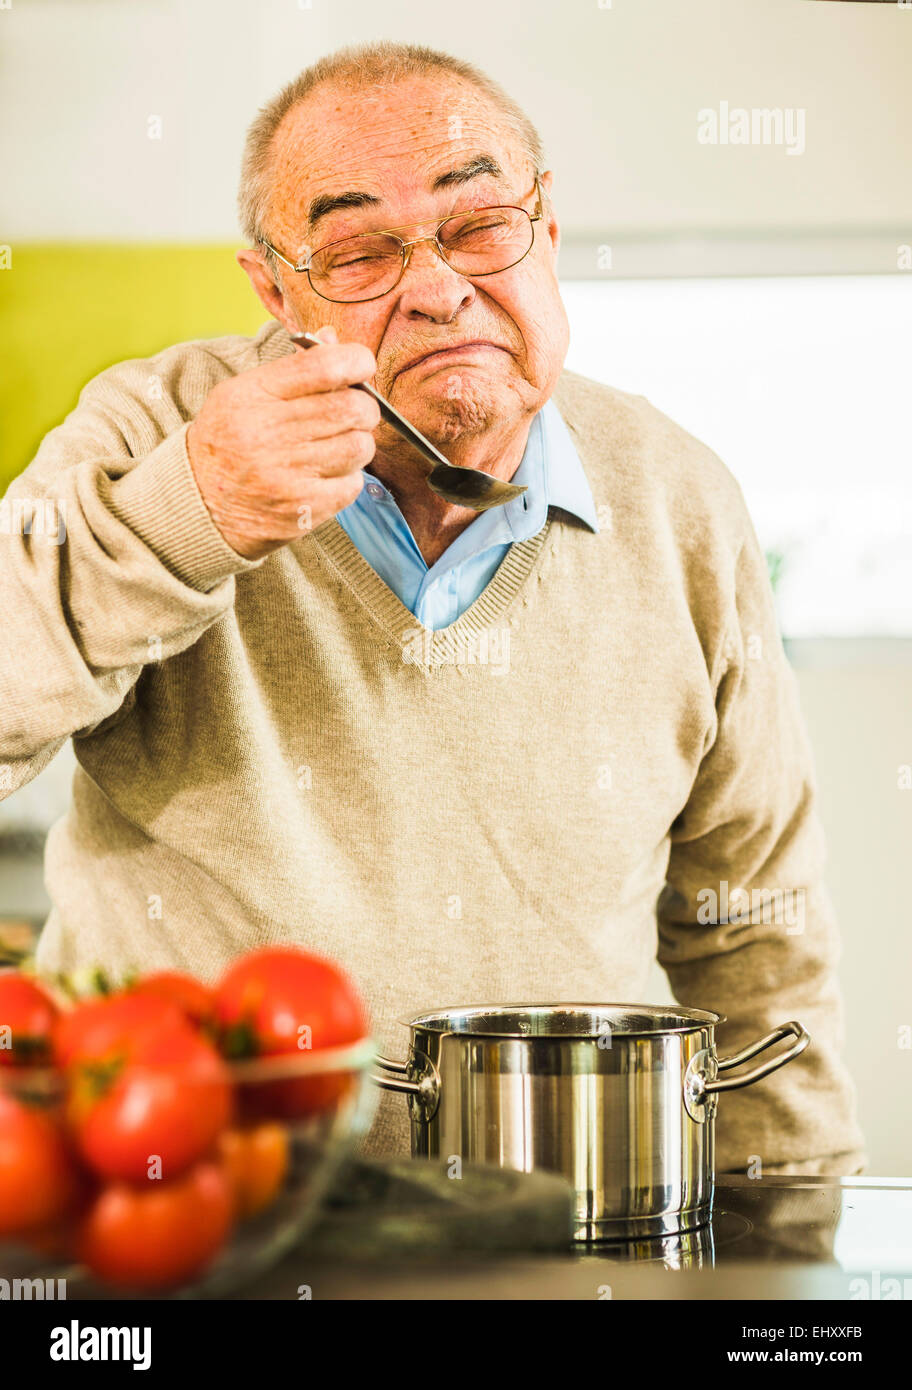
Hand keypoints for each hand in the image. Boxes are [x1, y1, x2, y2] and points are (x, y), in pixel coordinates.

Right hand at [186, 326, 379, 560]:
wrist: (200, 503)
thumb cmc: (229, 440)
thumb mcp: (245, 394)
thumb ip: (293, 368)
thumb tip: (337, 343)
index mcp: (253, 395)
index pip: (324, 366)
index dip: (356, 361)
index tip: (361, 366)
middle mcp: (268, 433)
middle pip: (352, 407)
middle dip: (363, 407)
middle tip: (354, 412)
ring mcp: (286, 474)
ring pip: (359, 446)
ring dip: (357, 443)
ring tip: (337, 445)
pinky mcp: (302, 507)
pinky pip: (353, 484)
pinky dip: (347, 477)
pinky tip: (326, 475)